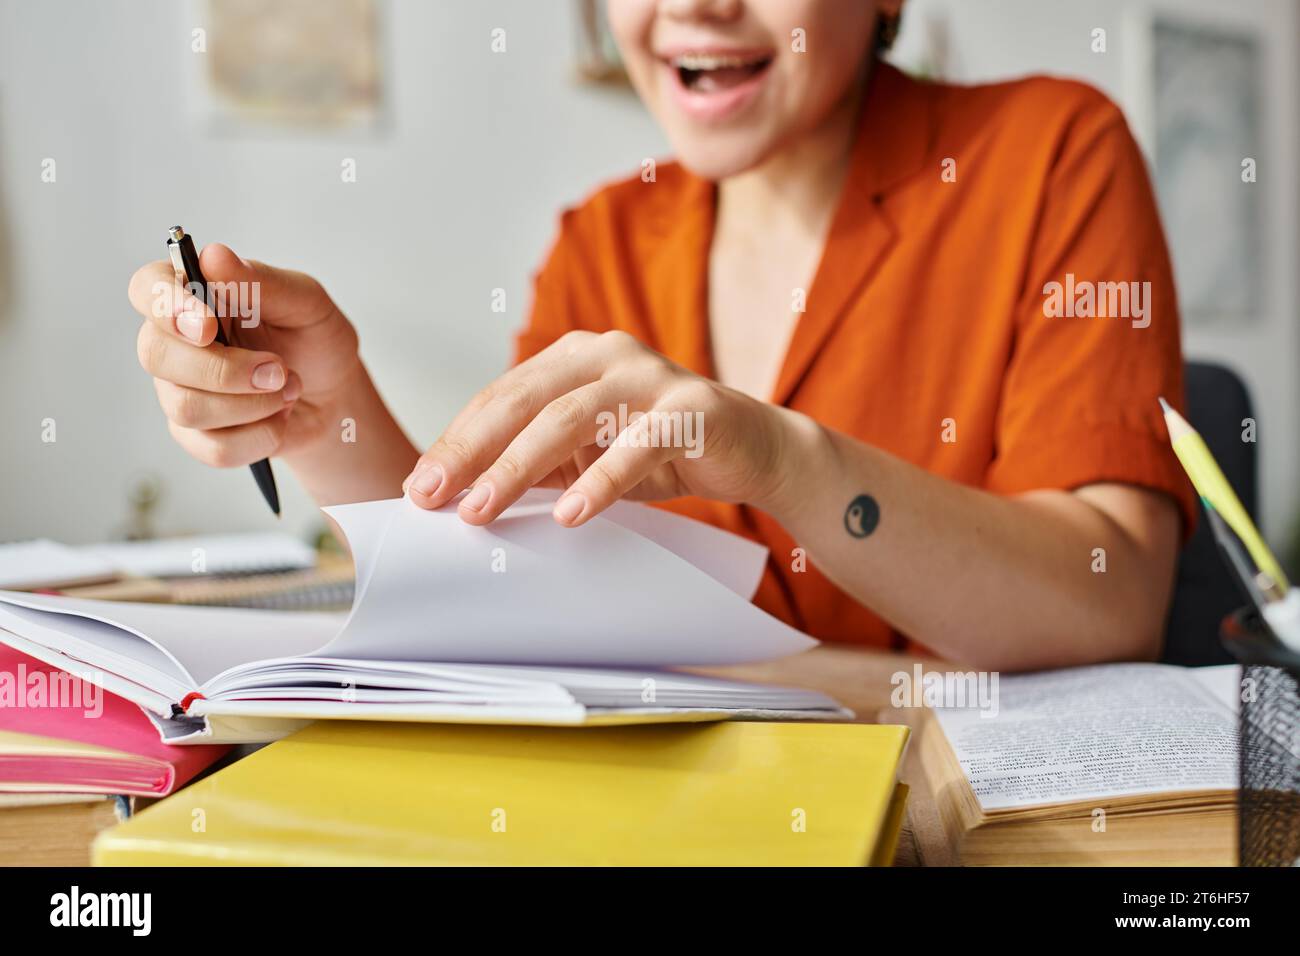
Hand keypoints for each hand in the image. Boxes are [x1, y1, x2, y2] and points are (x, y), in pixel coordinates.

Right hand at [128, 244, 361, 468]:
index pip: (147, 289)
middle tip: (279, 369)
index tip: (207, 324)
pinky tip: (279, 417)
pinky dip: (260, 435)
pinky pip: (212, 447)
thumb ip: (262, 282)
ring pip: (185, 406)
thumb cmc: (313, 340)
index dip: (166, 306)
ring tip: (289, 389)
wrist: (334, 397)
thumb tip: (214, 256)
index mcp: (194, 295)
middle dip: (224, 370)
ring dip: (252, 404)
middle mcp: (175, 341)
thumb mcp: (305, 303)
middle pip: (155, 355)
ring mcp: (179, 389)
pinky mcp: (195, 434)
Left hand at [403, 330, 808, 525]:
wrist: (751, 446)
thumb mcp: (586, 455)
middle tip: (434, 497)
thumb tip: (461, 494)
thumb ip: (536, 462)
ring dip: (519, 467)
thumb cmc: (660, 448)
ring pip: (570, 418)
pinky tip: (570, 514)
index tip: (419, 487)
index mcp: (574, 356)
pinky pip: (638, 445)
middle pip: (523, 400)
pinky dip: (601, 480)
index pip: (500, 396)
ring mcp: (651, 376)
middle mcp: (608, 354)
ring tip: (484, 510)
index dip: (456, 440)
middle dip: (471, 450)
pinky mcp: (693, 408)